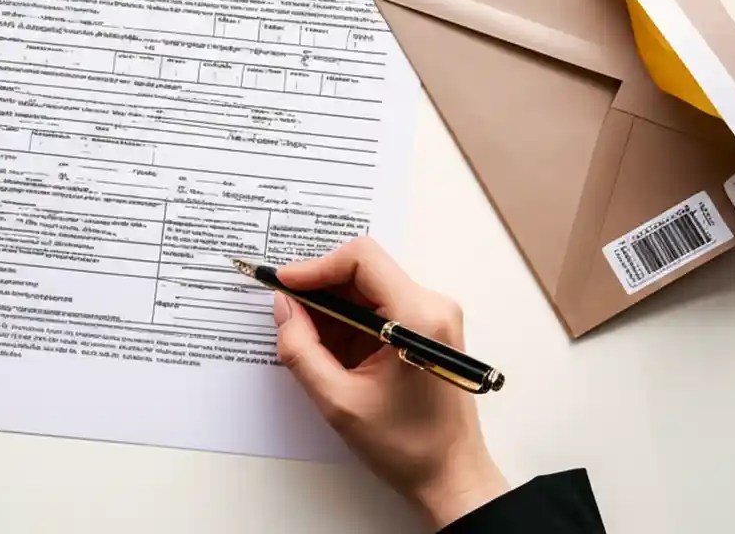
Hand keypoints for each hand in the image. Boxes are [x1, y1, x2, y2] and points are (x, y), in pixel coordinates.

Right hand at [274, 237, 506, 529]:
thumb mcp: (339, 401)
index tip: (284, 284)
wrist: (452, 476)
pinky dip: (348, 322)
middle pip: (363, 271)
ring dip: (332, 308)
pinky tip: (330, 351)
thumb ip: (302, 350)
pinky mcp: (427, 329)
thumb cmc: (407, 446)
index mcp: (418, 317)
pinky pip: (379, 308)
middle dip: (319, 288)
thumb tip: (283, 308)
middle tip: (285, 312)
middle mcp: (432, 306)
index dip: (316, 266)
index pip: (361, 259)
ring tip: (305, 340)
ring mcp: (433, 316)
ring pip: (368, 289)